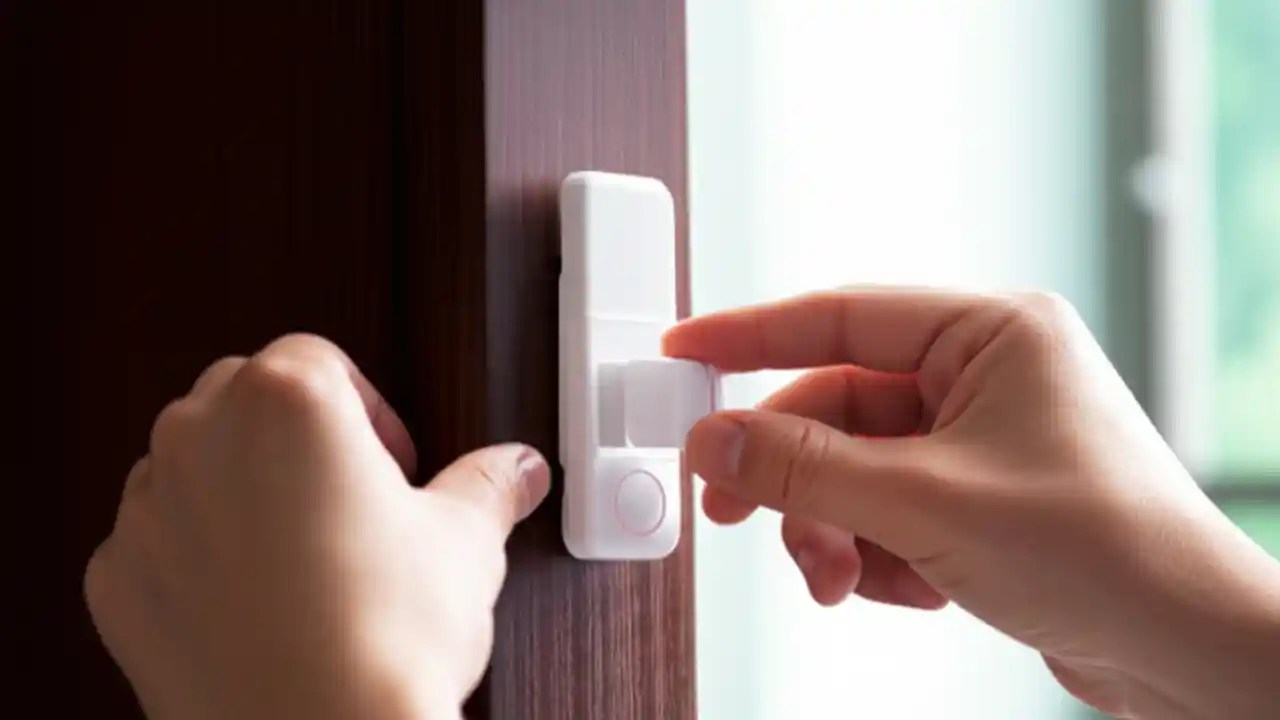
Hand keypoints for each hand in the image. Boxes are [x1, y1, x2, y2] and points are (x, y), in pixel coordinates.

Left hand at [84, 334, 549, 719]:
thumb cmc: (384, 642)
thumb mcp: (465, 545)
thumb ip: (488, 487)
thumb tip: (516, 472)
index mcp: (289, 402)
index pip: (319, 357)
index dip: (367, 410)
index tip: (390, 463)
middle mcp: (202, 440)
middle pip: (246, 396)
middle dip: (298, 438)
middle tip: (351, 502)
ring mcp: (148, 512)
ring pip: (193, 464)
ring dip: (240, 489)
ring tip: (305, 557)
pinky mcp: (117, 583)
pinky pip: (156, 541)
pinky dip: (194, 557)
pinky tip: (255, 603)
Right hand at [667, 289, 1279, 719]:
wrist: (1187, 651)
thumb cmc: (1104, 553)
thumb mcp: (924, 504)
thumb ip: (802, 469)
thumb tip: (712, 443)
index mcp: (990, 334)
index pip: (841, 315)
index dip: (749, 335)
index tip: (683, 354)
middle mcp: (984, 377)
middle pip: (838, 409)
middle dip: (794, 477)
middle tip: (731, 510)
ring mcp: (980, 441)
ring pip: (854, 469)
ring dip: (833, 529)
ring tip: (843, 579)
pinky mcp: (978, 500)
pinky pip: (886, 511)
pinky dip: (877, 555)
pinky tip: (910, 588)